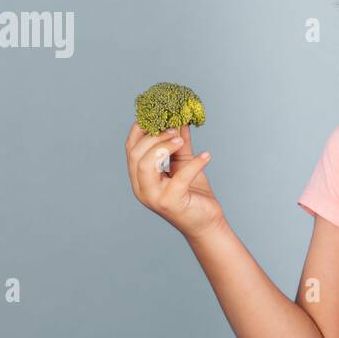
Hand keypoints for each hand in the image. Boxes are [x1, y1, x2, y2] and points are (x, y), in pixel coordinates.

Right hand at [125, 122, 224, 239]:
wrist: (207, 222)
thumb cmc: (193, 194)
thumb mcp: (184, 164)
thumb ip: (179, 144)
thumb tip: (180, 120)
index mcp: (140, 177)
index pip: (131, 148)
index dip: (140, 129)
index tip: (157, 115)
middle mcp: (141, 187)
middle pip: (136, 154)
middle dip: (155, 137)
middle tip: (174, 129)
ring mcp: (153, 197)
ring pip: (146, 165)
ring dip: (163, 147)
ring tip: (181, 140)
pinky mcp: (170, 203)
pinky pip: (179, 178)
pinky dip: (194, 164)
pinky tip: (206, 156)